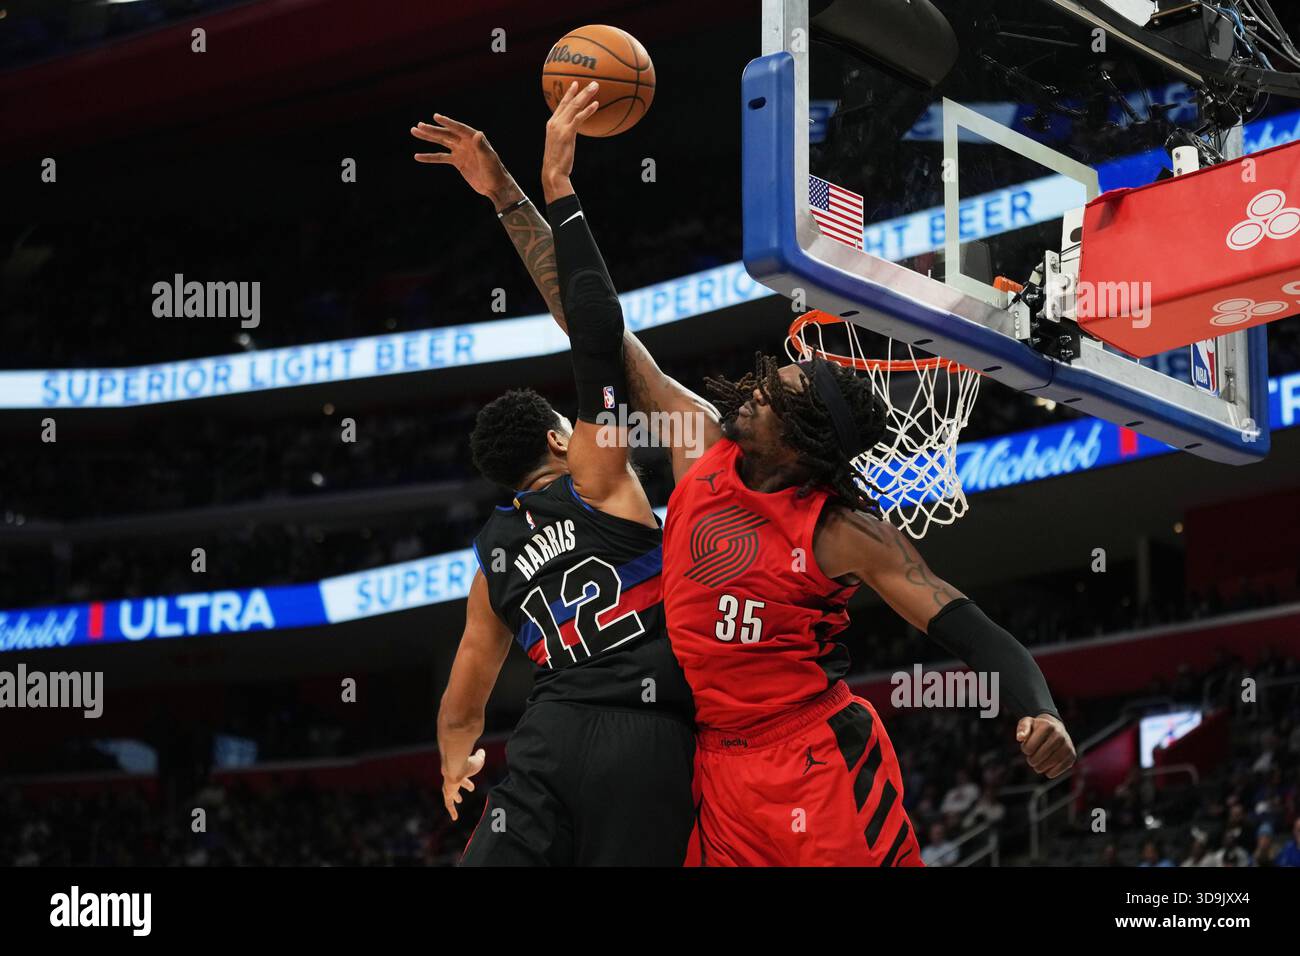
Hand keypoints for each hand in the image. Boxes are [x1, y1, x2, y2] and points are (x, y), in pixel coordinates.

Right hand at [412, 114, 517, 207]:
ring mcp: (460, 151)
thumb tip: (478, 134)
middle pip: (446, 134)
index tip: (435, 117)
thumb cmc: (495, 171)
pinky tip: (417, 156)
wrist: (495, 186)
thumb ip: (482, 146)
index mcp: (474, 138)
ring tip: (414, 131)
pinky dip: (429, 157)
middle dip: (432, 130)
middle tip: (418, 125)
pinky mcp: (457, 161)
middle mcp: (465, 142)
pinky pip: (441, 158)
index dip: (447, 122)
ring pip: (441, 142)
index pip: (458, 128)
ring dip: (428, 137)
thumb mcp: (489, 158)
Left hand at [441, 747, 485, 820]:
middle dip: (458, 788)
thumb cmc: (468, 762)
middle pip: (454, 784)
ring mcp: (448, 784)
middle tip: (460, 796)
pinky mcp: (448, 792)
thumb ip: (480, 756)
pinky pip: (448, 803)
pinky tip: (454, 818)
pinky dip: (451, 811)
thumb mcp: (478, 760)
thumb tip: (481, 752)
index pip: (462, 772)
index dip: (468, 778)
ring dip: (454, 797)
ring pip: (450, 793)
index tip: (472, 784)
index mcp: (459, 768)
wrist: (455, 765)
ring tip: (459, 801)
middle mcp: (451, 776)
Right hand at [541, 80, 599, 201]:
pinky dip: (587, 110)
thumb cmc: (558, 162)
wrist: (553, 172)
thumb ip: (566, 136)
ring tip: (596, 87)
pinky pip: (579, 118)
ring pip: (574, 106)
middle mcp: (554, 122)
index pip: (560, 105)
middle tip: (592, 82)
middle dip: (579, 90)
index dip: (568, 94)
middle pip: (568, 102)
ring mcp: (559, 127)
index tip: (575, 84)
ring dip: (586, 95)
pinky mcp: (566, 133)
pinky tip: (596, 105)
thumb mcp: (560, 146)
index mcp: (551, 124)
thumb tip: (574, 134)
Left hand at [1016, 714, 1075, 778]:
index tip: (1027, 746)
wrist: (1056, 729)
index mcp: (1047, 726)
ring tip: (1038, 762)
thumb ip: (1022, 728)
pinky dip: (1049, 772)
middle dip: (1031, 760)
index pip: (1029, 747)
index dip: (1025, 749)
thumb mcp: (1028, 723)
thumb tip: (1020, 738)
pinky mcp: (1072, 756)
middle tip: (1031, 757)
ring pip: (1048, 765)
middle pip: (1038, 757)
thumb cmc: (1038, 728)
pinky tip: (1047, 767)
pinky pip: (1057, 771)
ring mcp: (1067, 746)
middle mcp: (1059, 735)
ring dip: (1039, 767)